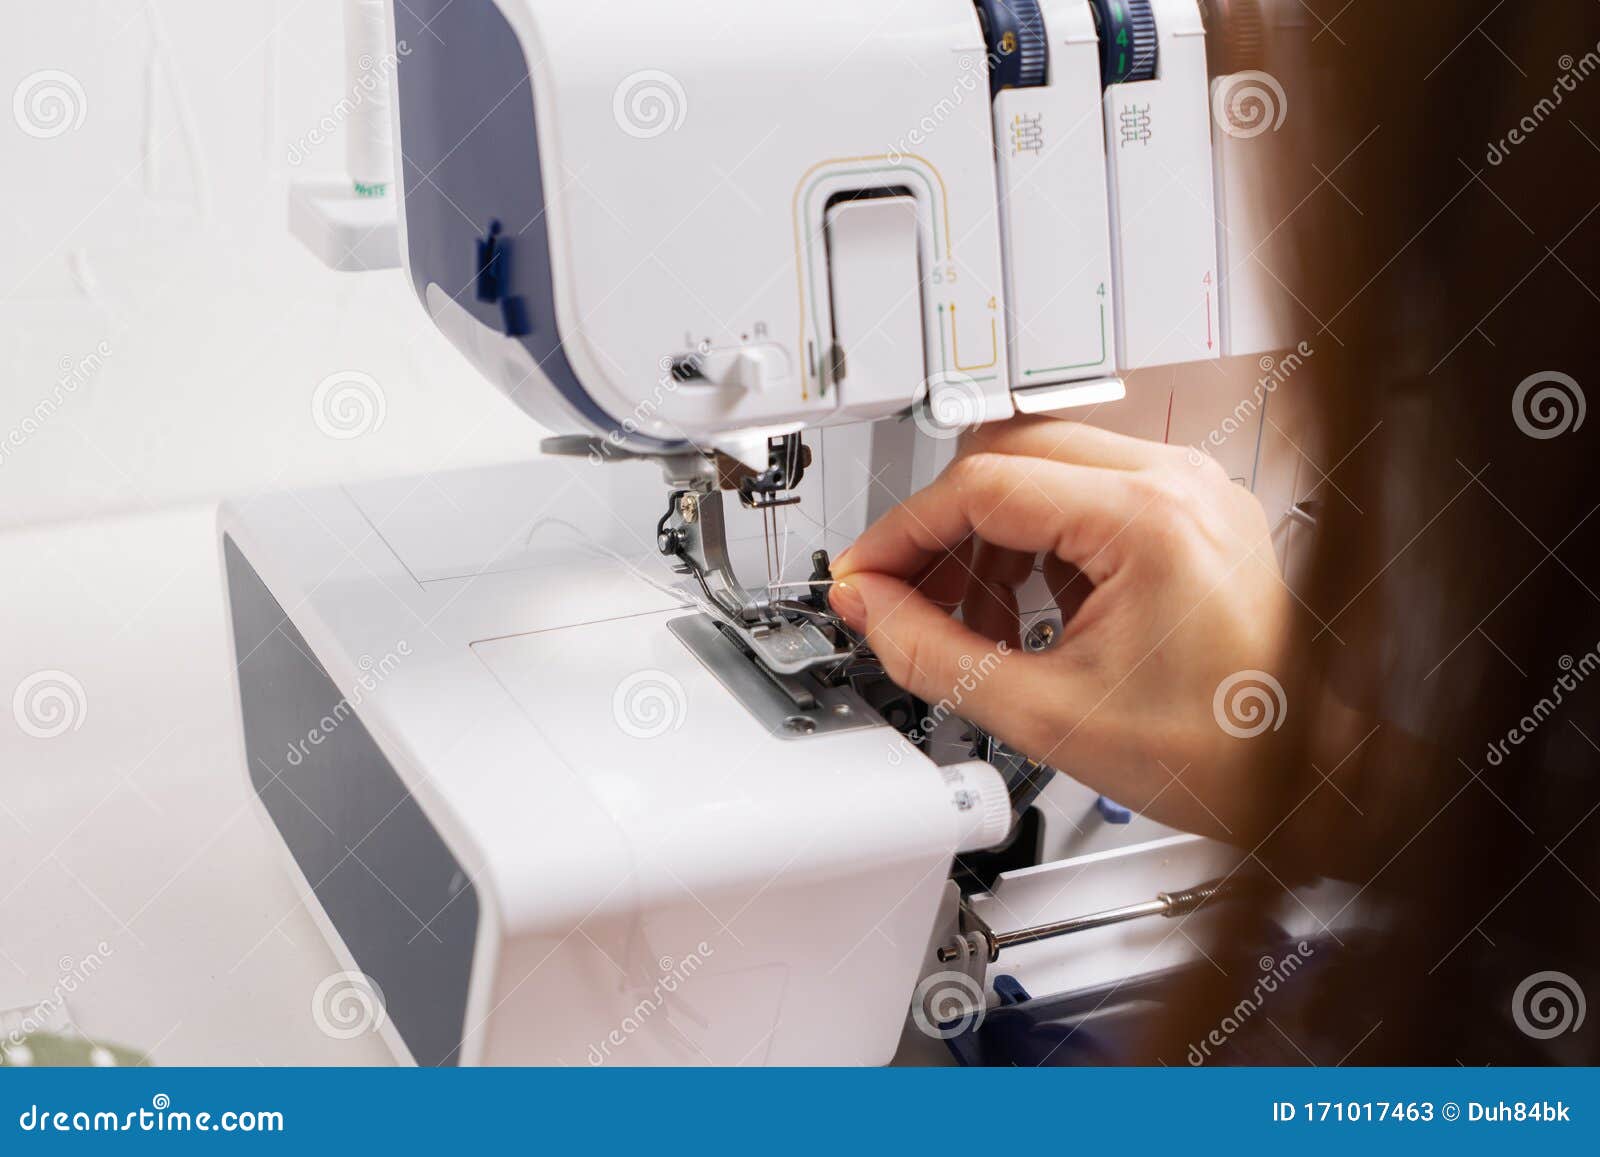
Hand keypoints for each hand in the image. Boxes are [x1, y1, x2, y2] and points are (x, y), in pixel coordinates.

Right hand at [828, 415, 1293, 839]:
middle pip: (1006, 454)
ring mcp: (1190, 488)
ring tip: (971, 615)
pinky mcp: (1192, 508)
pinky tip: (1028, 608)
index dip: (904, 533)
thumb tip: (873, 609)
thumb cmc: (1217, 751)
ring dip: (988, 533)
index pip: (981, 486)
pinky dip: (1037, 540)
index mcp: (1146, 518)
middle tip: (905, 591)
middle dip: (942, 526)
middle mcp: (1175, 482)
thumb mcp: (1043, 712)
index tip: (868, 576)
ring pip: (1043, 465)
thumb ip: (932, 652)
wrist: (1298, 772)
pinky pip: (1086, 489)